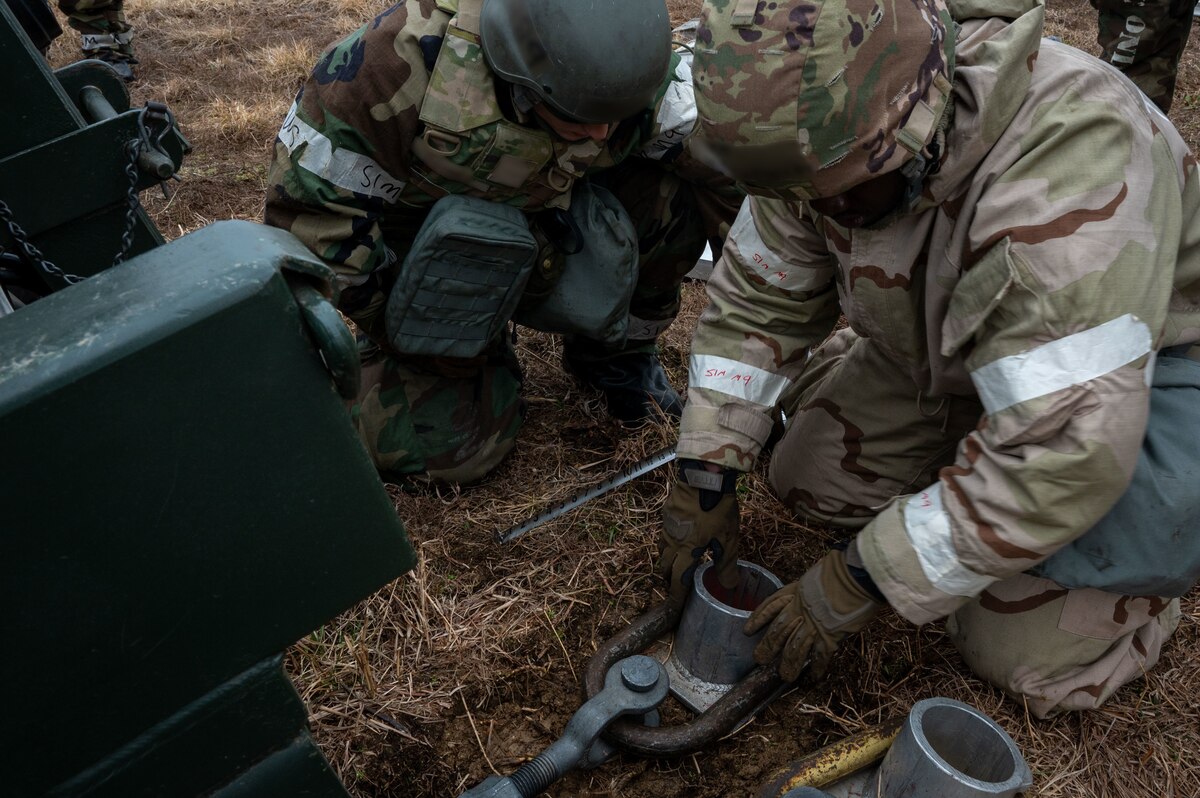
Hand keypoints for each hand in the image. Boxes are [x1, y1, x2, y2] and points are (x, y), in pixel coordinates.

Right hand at [657, 460, 739, 606]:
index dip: (676, 595)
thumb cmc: (718, 509)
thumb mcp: (728, 539)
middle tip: (674, 584)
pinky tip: (679, 537)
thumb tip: (729, 588)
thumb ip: (727, 564)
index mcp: (686, 552)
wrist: (703, 476)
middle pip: (664, 566)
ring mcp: (667, 526)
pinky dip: (669, 542)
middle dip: (668, 578)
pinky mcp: (668, 512)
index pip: (677, 580)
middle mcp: (672, 541)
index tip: (675, 606)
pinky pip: (665, 533)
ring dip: (666, 560)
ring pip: (662, 549)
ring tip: (674, 563)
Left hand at [745, 546, 881, 680]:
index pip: (769, 607)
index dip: (758, 619)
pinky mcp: (828, 638)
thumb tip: (810, 596)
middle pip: (777, 632)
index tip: (747, 630)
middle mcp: (798, 611)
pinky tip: (814, 677)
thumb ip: (809, 590)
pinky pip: (820, 657)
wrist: (854, 576)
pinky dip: (817, 668)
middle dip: (767, 647)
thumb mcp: (815, 576)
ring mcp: (812, 626)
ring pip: (794, 649)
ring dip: (789, 664)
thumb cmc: (840, 570)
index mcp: (794, 593)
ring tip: (785, 676)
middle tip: (759, 659)